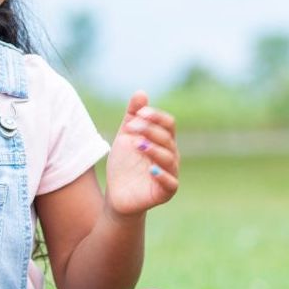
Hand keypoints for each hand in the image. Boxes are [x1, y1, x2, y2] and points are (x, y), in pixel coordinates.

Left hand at [103, 92, 178, 216]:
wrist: (117, 195)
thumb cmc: (125, 165)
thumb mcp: (125, 138)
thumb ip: (132, 116)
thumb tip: (141, 92)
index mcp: (164, 141)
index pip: (168, 123)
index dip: (155, 116)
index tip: (138, 114)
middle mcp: (171, 155)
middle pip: (167, 138)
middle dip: (149, 130)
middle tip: (130, 128)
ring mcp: (170, 173)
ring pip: (169, 158)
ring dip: (154, 149)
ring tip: (138, 145)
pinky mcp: (166, 192)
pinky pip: (171, 183)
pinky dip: (162, 176)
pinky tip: (150, 169)